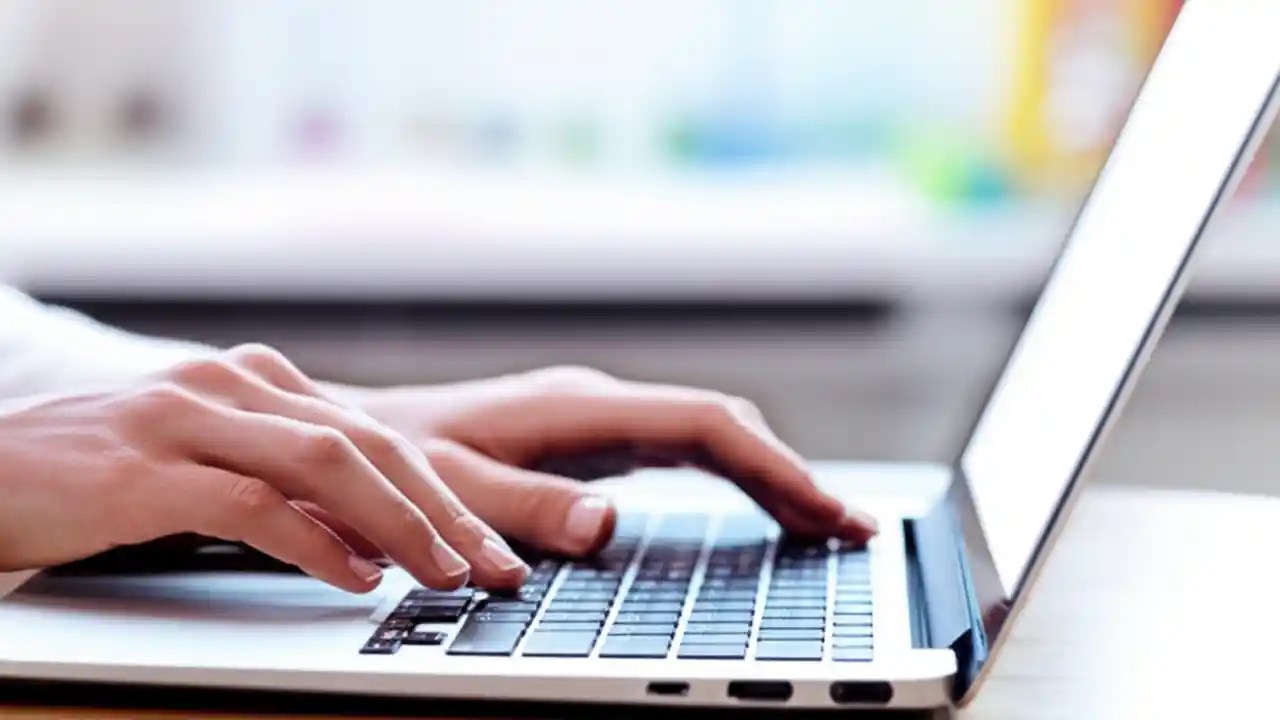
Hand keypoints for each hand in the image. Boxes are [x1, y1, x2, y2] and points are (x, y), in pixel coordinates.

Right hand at [0, 345, 530, 592]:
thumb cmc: (96, 474)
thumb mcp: (204, 466)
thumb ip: (283, 488)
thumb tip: (370, 542)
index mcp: (255, 379)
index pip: (374, 434)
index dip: (441, 492)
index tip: (489, 543)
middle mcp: (231, 383)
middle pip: (369, 443)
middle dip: (441, 509)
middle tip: (491, 565)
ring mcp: (187, 416)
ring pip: (327, 462)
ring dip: (398, 522)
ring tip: (442, 572)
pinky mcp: (144, 466)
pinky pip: (252, 503)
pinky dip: (315, 542)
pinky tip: (353, 577)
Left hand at [346, 366, 878, 556]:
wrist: (345, 435)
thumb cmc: (389, 466)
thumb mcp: (445, 489)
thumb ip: (520, 506)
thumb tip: (607, 523)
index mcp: (576, 408)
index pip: (705, 428)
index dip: (776, 469)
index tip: (831, 513)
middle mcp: (596, 403)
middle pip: (723, 426)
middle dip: (792, 474)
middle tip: (853, 529)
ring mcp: (594, 416)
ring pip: (709, 434)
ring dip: (769, 473)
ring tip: (825, 522)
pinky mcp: (587, 436)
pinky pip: (682, 449)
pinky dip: (732, 474)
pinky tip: (752, 504)